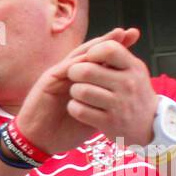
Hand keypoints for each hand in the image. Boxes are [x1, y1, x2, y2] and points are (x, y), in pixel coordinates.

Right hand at [16, 28, 139, 154]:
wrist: (40, 142)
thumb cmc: (65, 131)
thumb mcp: (93, 117)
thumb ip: (105, 103)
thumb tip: (127, 98)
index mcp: (83, 82)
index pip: (101, 62)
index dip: (117, 50)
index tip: (134, 39)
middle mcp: (71, 75)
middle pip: (92, 53)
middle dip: (109, 42)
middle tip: (127, 33)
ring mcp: (59, 76)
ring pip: (79, 56)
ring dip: (96, 46)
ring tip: (114, 37)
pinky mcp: (48, 81)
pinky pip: (65, 67)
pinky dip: (78, 61)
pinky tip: (92, 55)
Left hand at [64, 30, 157, 144]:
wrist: (148, 125)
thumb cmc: (134, 92)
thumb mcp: (134, 70)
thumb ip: (120, 53)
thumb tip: (116, 32)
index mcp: (133, 67)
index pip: (107, 49)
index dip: (91, 52)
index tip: (88, 59)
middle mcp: (128, 84)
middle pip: (87, 71)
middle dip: (74, 72)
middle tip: (74, 75)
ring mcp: (118, 105)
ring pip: (81, 91)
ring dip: (74, 91)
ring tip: (78, 92)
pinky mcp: (108, 123)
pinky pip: (79, 110)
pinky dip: (74, 107)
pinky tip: (78, 106)